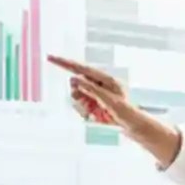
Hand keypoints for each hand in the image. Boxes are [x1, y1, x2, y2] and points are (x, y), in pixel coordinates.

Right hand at [47, 55, 180, 165]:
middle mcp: (98, 84)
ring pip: (75, 96)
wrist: (133, 127)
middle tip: (89, 104)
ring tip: (95, 113)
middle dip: (77, 94)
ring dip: (81, 106)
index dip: (64, 63)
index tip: (50, 57)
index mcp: (105, 79)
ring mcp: (94, 94)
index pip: (80, 68)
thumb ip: (91, 89)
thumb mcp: (109, 100)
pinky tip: (96, 118)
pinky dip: (84, 112)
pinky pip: (79, 106)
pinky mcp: (92, 104)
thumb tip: (74, 79)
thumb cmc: (126, 112)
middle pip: (75, 84)